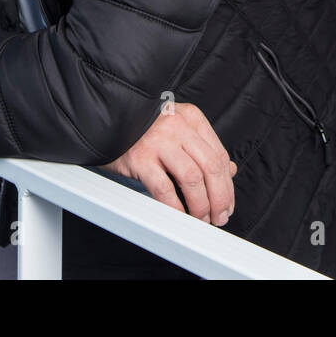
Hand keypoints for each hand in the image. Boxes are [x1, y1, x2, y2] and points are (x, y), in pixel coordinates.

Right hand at [99, 101, 236, 225]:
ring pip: (192, 178)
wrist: (105, 121)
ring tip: (201, 218)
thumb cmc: (142, 129)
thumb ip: (202, 149)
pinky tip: (179, 215)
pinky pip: (164, 189)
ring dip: (201, 205)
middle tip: (219, 217)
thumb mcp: (177, 131)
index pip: (219, 155)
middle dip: (220, 198)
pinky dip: (176, 207)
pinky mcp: (139, 158)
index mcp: (191, 118)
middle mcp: (177, 126)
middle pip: (211, 166)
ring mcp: (158, 141)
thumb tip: (230, 172)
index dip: (227, 185)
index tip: (226, 204)